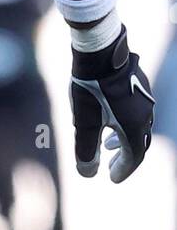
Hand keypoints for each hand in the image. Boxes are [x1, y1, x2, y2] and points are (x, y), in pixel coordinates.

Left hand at [71, 26, 153, 182]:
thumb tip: (88, 174)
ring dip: (123, 140)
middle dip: (125, 158)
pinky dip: (124, 123)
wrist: (100, 50)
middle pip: (138, 143)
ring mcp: (145, 98)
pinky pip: (136, 111)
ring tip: (107, 145)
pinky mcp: (140, 86)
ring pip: (137, 126)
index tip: (111, 179)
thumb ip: (86, 150)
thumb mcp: (84, 122)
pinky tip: (110, 118)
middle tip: (111, 167)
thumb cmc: (90, 87)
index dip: (123, 170)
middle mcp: (145, 114)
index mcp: (134, 127)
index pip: (133, 157)